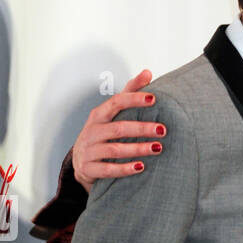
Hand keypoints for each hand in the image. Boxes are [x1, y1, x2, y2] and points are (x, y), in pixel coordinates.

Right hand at [72, 69, 161, 192]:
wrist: (81, 162)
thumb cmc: (100, 134)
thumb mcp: (111, 114)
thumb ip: (129, 93)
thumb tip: (147, 73)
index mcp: (99, 115)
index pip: (116, 102)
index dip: (134, 100)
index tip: (154, 99)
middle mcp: (92, 131)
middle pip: (118, 128)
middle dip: (141, 128)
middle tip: (162, 130)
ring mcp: (89, 150)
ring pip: (114, 150)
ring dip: (137, 149)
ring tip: (157, 148)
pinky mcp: (89, 168)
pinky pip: (108, 169)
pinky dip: (124, 169)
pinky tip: (140, 167)